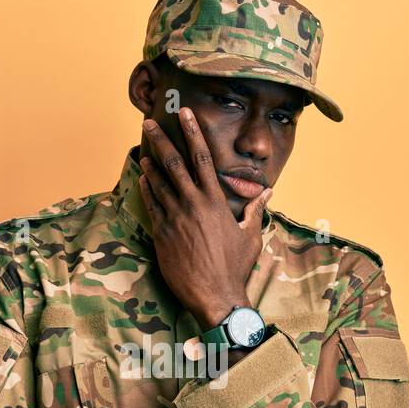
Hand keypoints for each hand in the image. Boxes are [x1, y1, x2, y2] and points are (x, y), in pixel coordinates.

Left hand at [137, 108, 273, 329]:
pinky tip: (142, 178)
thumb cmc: (235, 267)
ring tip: (143, 147)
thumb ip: (254, 210)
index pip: (201, 157)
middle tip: (148, 122)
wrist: (214, 294)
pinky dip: (146, 189)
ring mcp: (174, 218)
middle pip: (173, 163)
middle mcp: (193, 204)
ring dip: (149, 163)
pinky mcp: (161, 234)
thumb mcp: (250, 236)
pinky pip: (151, 205)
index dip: (192, 132)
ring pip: (158, 182)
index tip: (184, 113)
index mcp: (215, 201)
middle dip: (160, 139)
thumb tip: (266, 193)